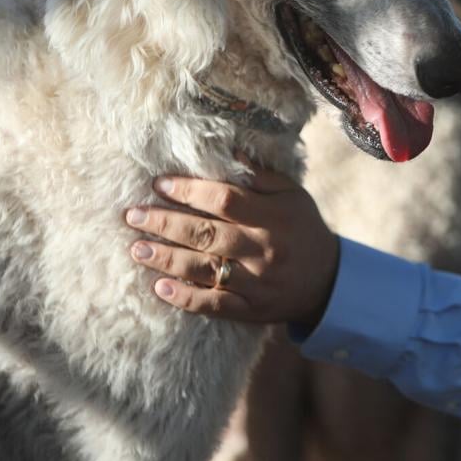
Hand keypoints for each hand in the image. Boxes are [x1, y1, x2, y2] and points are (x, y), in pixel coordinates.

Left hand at [124, 169, 339, 326]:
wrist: (328, 281)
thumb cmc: (303, 229)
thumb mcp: (292, 196)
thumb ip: (260, 176)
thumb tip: (228, 150)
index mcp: (272, 217)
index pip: (225, 200)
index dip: (189, 191)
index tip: (159, 184)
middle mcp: (263, 249)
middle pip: (207, 234)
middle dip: (166, 223)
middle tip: (132, 215)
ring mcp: (256, 282)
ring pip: (204, 270)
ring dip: (166, 259)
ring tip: (136, 248)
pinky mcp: (251, 309)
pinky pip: (214, 305)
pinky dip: (185, 298)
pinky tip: (159, 288)